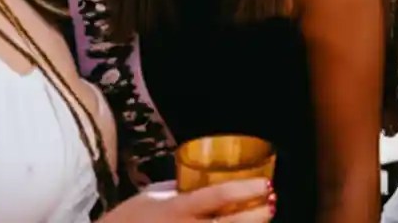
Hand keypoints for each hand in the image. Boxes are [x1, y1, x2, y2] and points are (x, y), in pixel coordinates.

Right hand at [100, 178, 275, 221]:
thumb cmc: (125, 220)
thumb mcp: (150, 196)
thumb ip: (176, 188)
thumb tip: (202, 178)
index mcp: (175, 209)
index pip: (218, 195)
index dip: (246, 189)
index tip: (265, 184)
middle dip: (257, 216)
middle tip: (271, 205)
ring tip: (260, 220)